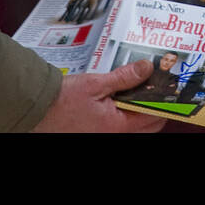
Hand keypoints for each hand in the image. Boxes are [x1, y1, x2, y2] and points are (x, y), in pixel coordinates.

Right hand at [32, 61, 166, 132]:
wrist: (38, 108)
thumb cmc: (62, 99)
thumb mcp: (96, 83)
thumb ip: (124, 77)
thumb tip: (146, 69)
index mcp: (118, 127)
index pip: (153, 116)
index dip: (162, 100)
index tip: (166, 86)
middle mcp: (115, 135)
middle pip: (148, 125)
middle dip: (153, 106)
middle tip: (152, 85)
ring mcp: (106, 135)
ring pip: (135, 126)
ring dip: (139, 109)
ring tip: (135, 88)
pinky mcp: (98, 132)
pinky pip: (120, 125)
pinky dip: (125, 112)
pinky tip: (119, 96)